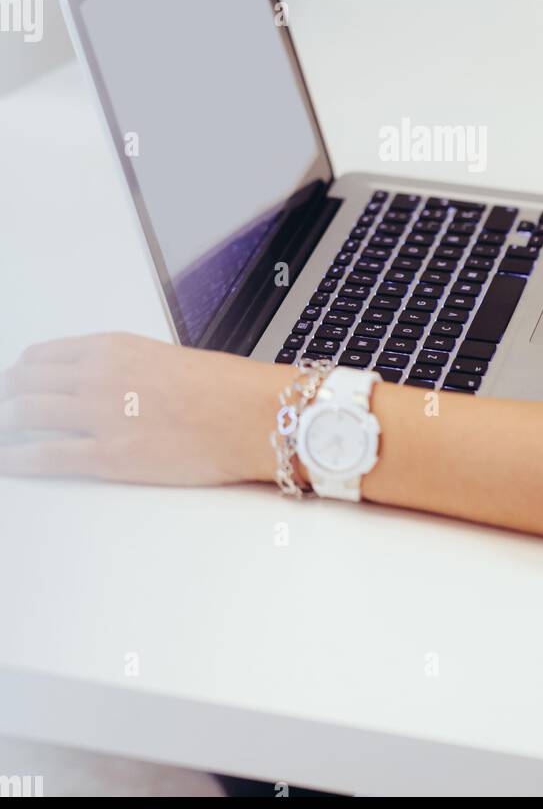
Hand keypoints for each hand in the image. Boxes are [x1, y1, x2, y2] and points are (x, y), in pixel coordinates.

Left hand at [0, 333, 293, 484]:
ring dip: (3, 424)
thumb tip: (94, 388)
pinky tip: (6, 461)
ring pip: (24, 416)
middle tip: (0, 409)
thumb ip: (122, 369)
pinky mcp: (109, 455)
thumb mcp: (162, 359)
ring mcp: (100, 415)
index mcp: (112, 347)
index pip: (42, 356)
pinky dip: (15, 460)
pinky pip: (44, 456)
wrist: (252, 415)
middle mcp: (99, 376)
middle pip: (24, 384)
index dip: (18, 374)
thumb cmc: (223, 391)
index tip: (11, 384)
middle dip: (4, 398)